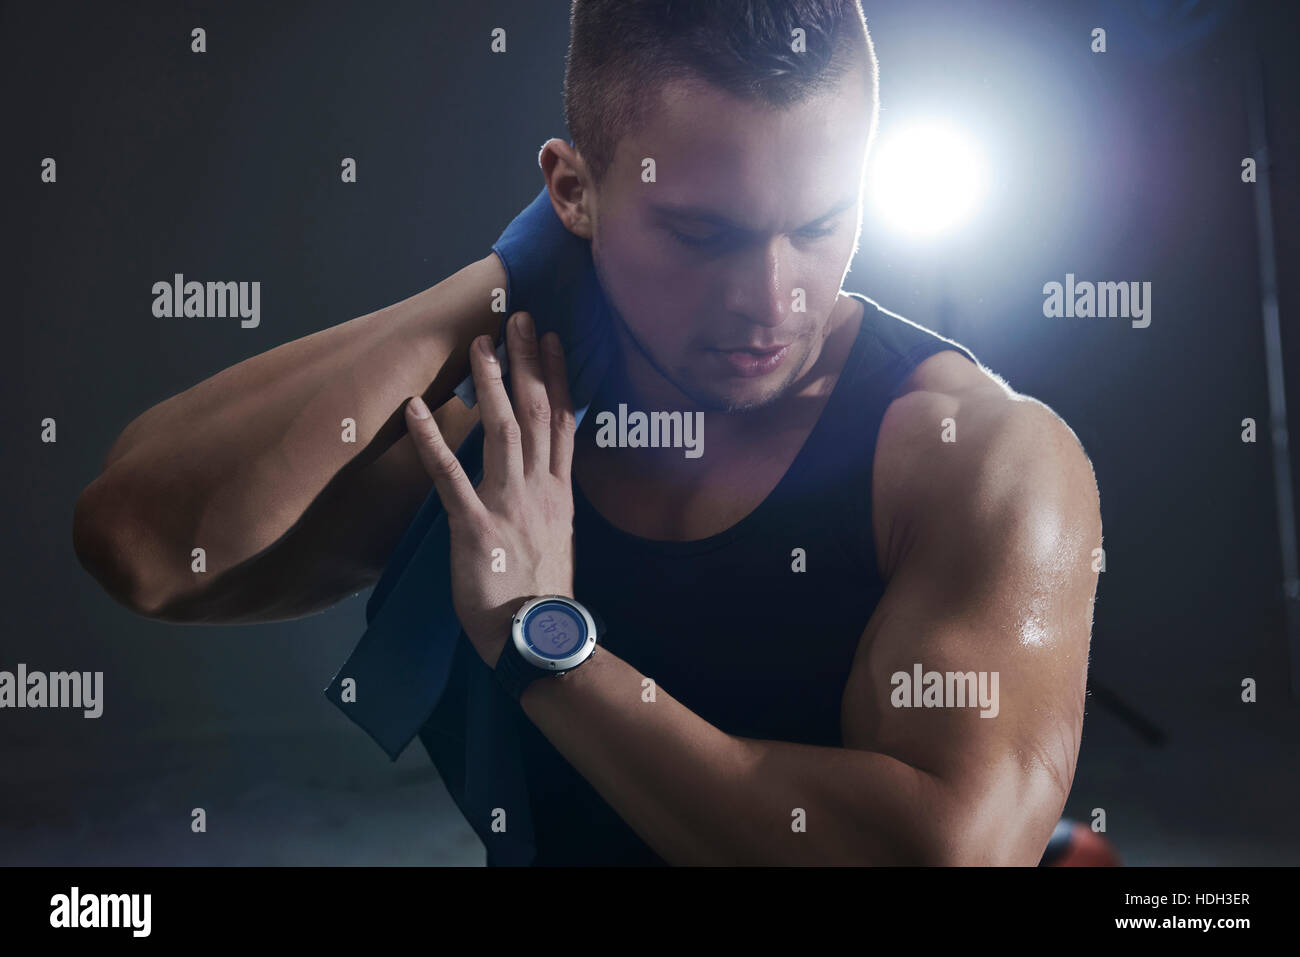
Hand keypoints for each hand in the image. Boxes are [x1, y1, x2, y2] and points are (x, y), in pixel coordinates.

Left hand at [405, 311, 577, 667]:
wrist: (539, 638)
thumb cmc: (542, 597)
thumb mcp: (558, 540)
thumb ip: (549, 502)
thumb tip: (543, 477)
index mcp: (559, 493)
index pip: (564, 422)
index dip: (559, 377)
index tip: (555, 340)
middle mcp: (540, 490)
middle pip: (538, 414)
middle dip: (530, 363)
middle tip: (520, 318)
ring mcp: (509, 506)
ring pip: (504, 432)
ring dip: (493, 384)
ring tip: (481, 345)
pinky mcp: (476, 528)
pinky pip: (451, 477)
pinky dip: (432, 440)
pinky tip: (415, 407)